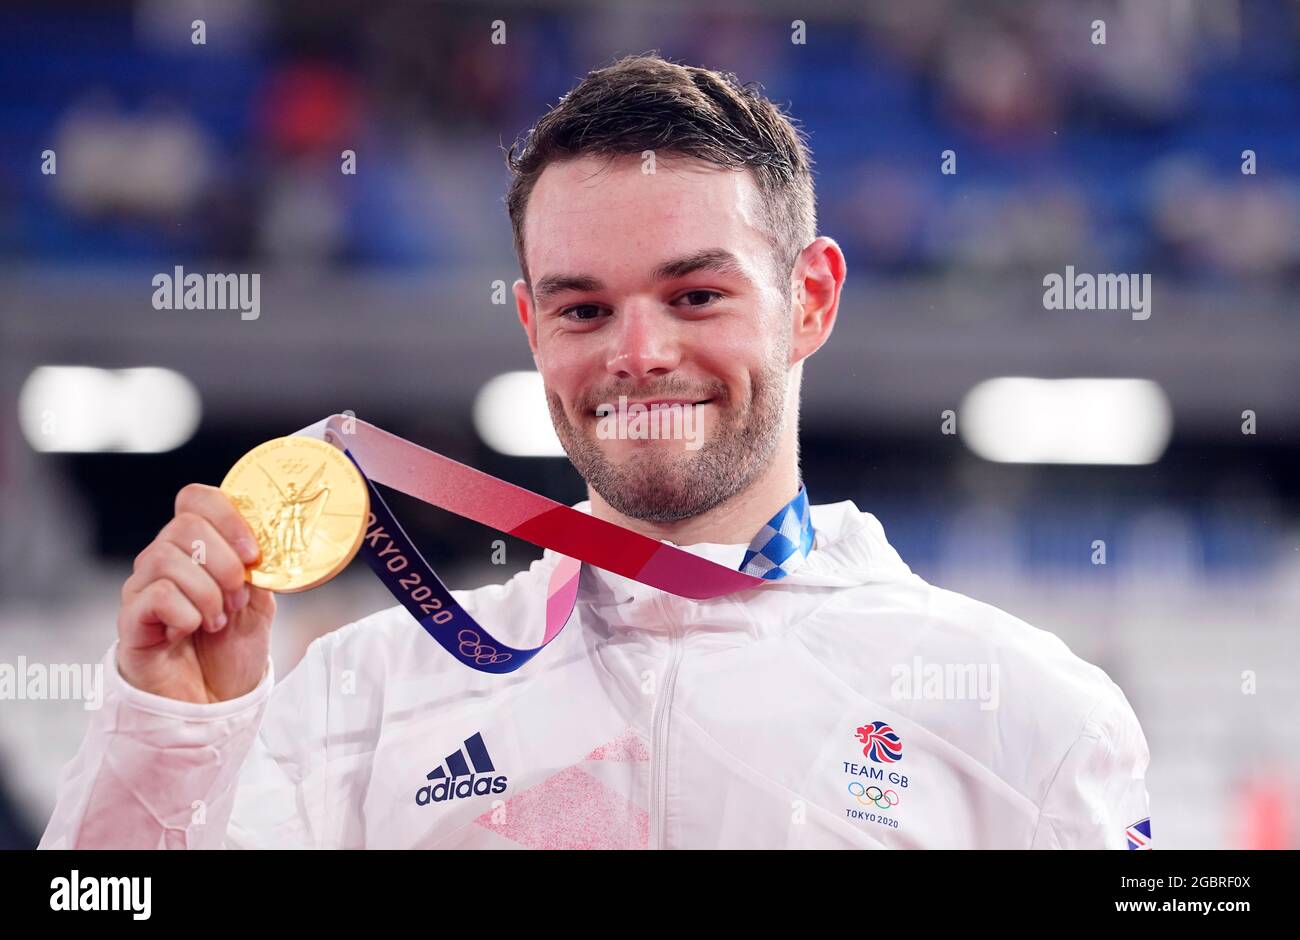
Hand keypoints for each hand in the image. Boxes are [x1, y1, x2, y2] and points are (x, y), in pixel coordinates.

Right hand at [116, 484, 275, 702]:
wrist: (214, 706)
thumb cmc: (231, 652)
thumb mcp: (259, 605)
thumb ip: (258, 571)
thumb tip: (265, 543)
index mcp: (197, 547)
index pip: (197, 499)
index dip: (228, 516)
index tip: (255, 553)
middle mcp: (163, 560)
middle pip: (185, 526)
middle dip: (225, 563)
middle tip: (238, 598)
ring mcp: (142, 588)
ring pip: (167, 558)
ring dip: (208, 592)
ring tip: (218, 622)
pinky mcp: (131, 620)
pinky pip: (157, 595)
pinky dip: (187, 614)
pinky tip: (190, 632)